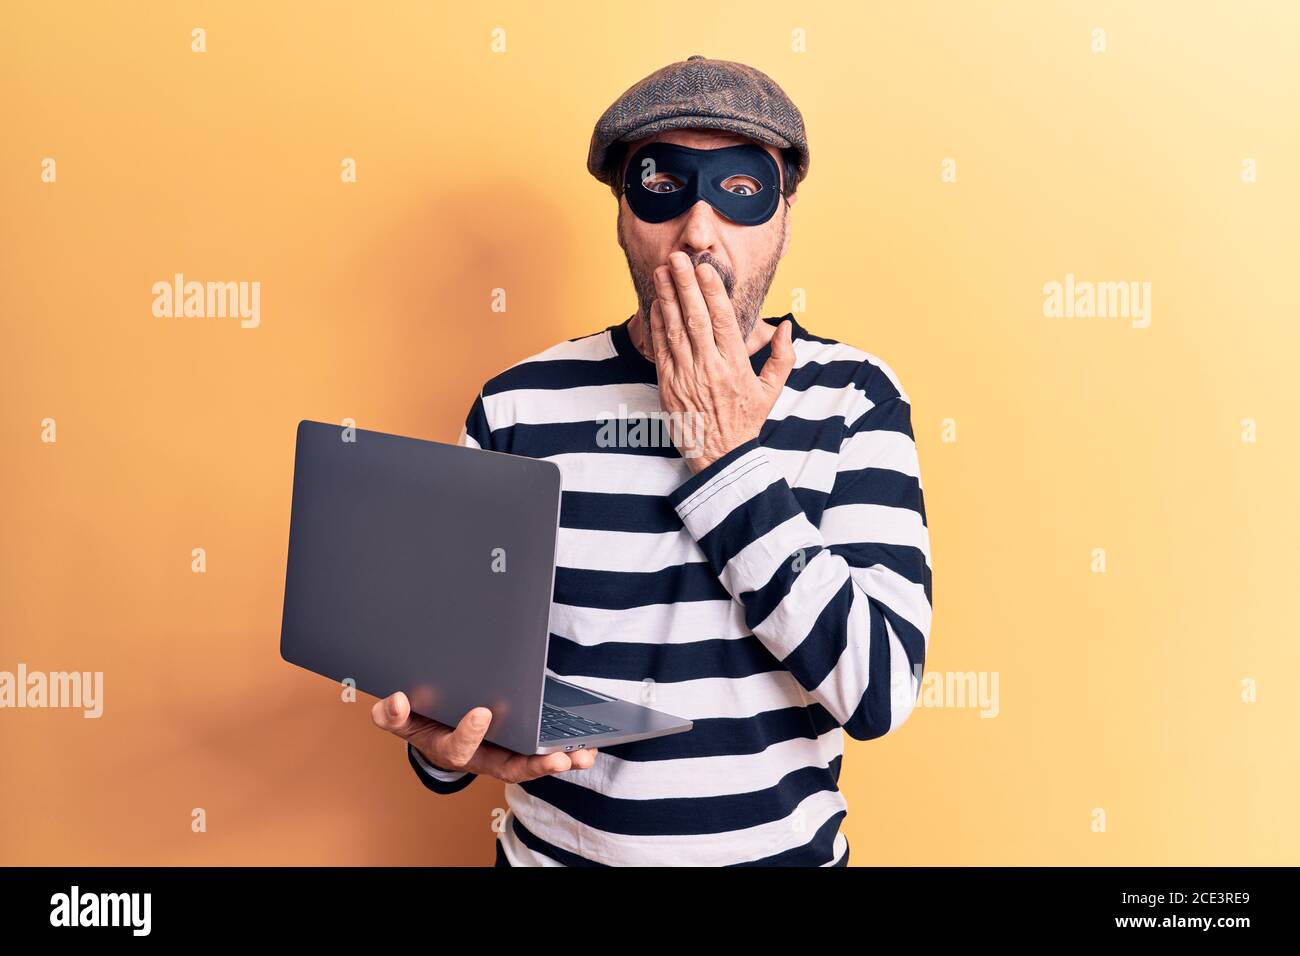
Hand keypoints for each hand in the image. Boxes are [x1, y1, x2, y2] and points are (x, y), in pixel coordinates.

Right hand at [372, 691, 598, 782]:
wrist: (435, 727)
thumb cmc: (421, 720)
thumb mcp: (402, 718)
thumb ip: (392, 714)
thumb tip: (395, 701)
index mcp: (451, 748)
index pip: (459, 747)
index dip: (468, 733)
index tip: (481, 711)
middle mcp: (481, 757)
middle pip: (508, 767)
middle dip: (534, 764)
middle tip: (556, 758)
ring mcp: (503, 755)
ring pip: (532, 765)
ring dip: (558, 761)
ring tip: (582, 755)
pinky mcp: (519, 748)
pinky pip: (543, 754)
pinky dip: (566, 754)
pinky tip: (587, 748)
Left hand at [649, 251, 793, 472]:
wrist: (719, 457)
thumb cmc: (745, 420)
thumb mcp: (771, 391)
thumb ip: (782, 357)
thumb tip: (788, 326)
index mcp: (735, 366)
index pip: (722, 321)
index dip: (712, 292)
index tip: (705, 268)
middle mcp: (709, 369)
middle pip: (695, 319)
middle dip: (685, 285)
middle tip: (676, 258)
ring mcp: (685, 377)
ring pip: (674, 329)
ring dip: (667, 297)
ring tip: (661, 271)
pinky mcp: (668, 386)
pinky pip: (661, 349)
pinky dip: (657, 324)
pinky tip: (656, 303)